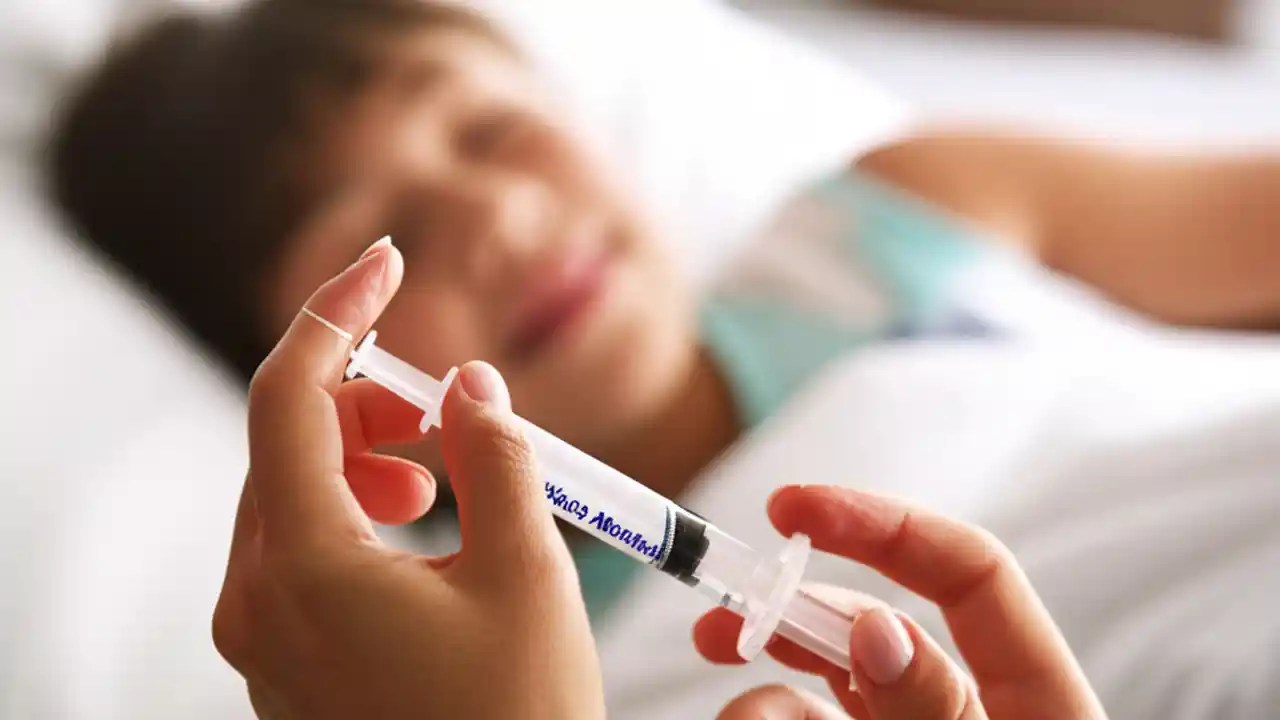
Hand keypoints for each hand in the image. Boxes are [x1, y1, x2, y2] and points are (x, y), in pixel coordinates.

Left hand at [212, 239, 603, 718]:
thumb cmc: (518, 718)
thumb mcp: (525, 571)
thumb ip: (494, 456)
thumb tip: (467, 385)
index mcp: (302, 567)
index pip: (288, 396)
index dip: (337, 314)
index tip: (387, 265)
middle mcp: (256, 602)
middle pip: (283, 445)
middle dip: (363, 400)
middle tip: (443, 409)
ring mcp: (263, 639)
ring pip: (289, 498)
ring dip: (361, 458)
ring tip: (438, 478)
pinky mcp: (288, 662)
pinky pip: (300, 553)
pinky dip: (354, 514)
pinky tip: (418, 532)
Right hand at [695, 486, 1105, 719]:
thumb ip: (935, 706)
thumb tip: (874, 625)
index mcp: (1038, 699)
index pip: (970, 573)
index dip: (884, 523)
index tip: (790, 508)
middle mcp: (965, 711)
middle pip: (874, 628)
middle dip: (790, 615)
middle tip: (717, 621)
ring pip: (822, 690)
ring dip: (764, 699)